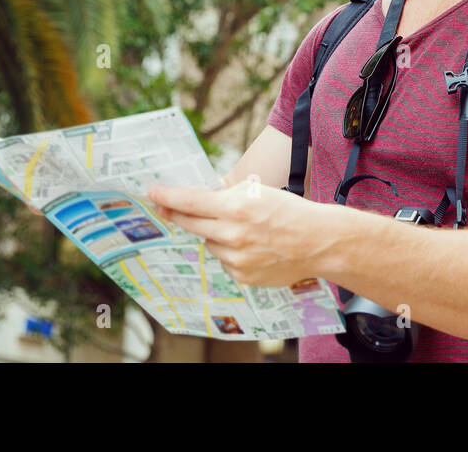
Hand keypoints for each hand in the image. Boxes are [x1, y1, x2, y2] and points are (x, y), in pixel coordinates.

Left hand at [148, 179, 329, 287]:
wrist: (316, 241)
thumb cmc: (287, 210)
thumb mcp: (256, 192)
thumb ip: (225, 196)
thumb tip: (196, 200)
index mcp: (236, 207)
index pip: (191, 202)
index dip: (168, 197)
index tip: (152, 193)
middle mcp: (233, 234)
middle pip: (191, 224)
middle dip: (177, 214)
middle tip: (165, 208)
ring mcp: (236, 258)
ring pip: (209, 243)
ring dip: (215, 235)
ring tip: (241, 230)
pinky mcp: (242, 276)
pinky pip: (223, 261)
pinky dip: (230, 253)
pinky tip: (251, 247)